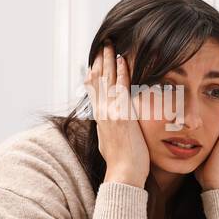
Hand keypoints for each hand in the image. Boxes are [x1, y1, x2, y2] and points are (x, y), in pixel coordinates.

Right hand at [89, 42, 149, 188]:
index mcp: (100, 118)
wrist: (124, 174)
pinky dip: (122, 73)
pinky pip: (122, 89)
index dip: (95, 72)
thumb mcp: (111, 142)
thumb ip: (110, 129)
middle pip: (98, 80)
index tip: (97, 59)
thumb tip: (109, 126)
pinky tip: (124, 60)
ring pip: (107, 81)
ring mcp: (111, 113)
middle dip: (100, 61)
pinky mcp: (122, 115)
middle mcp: (102, 112)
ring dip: (110, 61)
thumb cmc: (123, 163)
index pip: (94, 89)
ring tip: (111, 45)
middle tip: (103, 45)